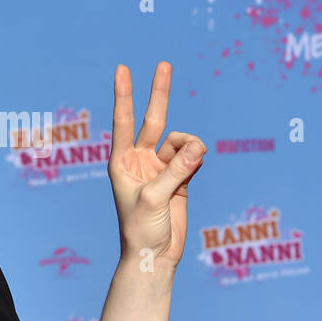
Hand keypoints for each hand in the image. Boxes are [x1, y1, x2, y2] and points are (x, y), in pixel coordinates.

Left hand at [108, 62, 205, 269]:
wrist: (155, 256)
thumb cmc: (141, 229)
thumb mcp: (154, 198)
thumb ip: (176, 170)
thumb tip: (199, 146)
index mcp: (122, 162)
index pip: (123, 121)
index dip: (124, 95)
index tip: (122, 69)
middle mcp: (140, 160)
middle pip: (152, 120)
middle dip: (159, 94)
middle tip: (164, 64)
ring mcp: (161, 168)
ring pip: (181, 142)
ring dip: (190, 148)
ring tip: (195, 161)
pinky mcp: (180, 178)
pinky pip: (193, 157)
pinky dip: (197, 159)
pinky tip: (197, 166)